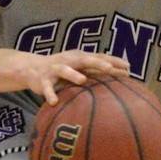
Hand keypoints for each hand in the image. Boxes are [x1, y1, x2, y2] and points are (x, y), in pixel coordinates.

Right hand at [11, 48, 130, 105]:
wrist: (32, 69)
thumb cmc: (63, 69)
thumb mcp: (80, 68)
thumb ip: (98, 73)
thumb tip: (125, 78)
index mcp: (80, 58)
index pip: (99, 57)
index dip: (113, 60)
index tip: (128, 66)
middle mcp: (69, 61)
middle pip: (85, 60)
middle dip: (97, 63)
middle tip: (110, 68)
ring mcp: (55, 69)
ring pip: (64, 70)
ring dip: (73, 74)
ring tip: (82, 80)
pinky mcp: (42, 80)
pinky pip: (46, 87)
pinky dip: (50, 94)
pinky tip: (54, 102)